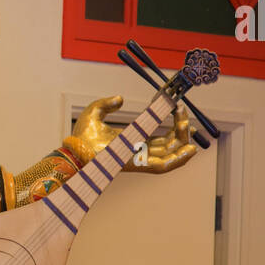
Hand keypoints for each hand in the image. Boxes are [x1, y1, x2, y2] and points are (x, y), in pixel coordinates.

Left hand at [70, 96, 195, 174]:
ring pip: (169, 155)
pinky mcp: (137, 165)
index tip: (178, 107)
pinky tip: (190, 149)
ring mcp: (139, 159)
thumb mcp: (95, 111)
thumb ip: (107, 103)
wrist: (74, 147)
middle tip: (183, 113)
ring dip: (182, 143)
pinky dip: (178, 159)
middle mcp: (138, 152)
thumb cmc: (81, 134)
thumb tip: (120, 98)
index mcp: (131, 142)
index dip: (171, 124)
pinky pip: (162, 166)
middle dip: (180, 131)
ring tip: (190, 127)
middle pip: (168, 145)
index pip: (158, 136)